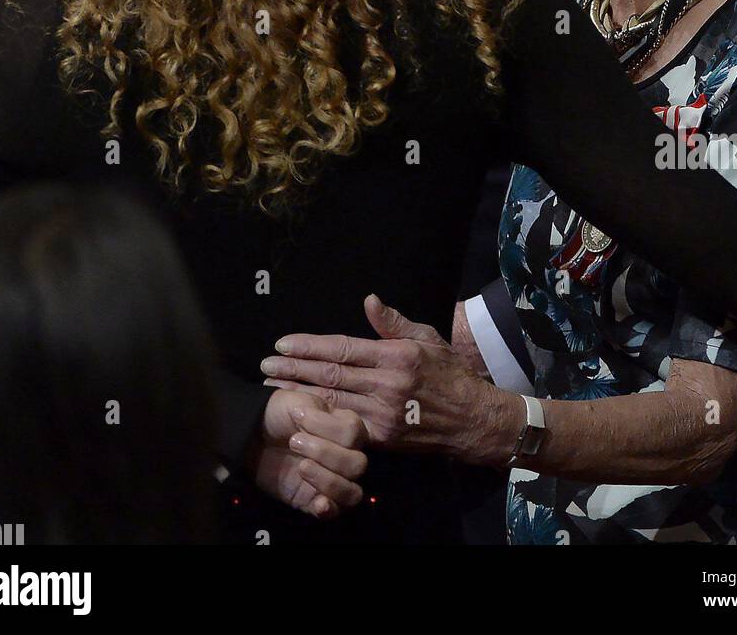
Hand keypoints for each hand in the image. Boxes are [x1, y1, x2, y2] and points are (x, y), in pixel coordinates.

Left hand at [245, 387, 367, 519]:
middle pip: (358, 465)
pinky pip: (335, 513)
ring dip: (328, 480)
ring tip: (301, 466)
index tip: (300, 419)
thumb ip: (318, 413)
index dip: (329, 428)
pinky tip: (318, 502)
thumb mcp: (298, 403)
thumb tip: (322, 425)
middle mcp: (347, 456)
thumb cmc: (279, 414)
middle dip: (326, 453)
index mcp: (347, 429)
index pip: (355, 434)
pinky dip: (330, 508)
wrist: (253, 435)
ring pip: (352, 492)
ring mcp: (334, 481)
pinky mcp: (315, 502)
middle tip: (294, 442)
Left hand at [261, 294, 521, 465]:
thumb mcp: (427, 338)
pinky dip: (319, 416)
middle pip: (329, 374)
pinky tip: (299, 411)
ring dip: (298, 392)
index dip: (309, 346)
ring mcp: (382, 413)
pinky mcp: (381, 436)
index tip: (283, 343)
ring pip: (331, 400)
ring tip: (271, 385)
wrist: (471, 419)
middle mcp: (386, 384)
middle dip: (293, 369)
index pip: (341, 348)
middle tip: (265, 364)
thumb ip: (393, 323)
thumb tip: (369, 301)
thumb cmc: (449, 373)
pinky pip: (344, 422)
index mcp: (395, 355)